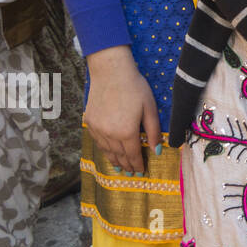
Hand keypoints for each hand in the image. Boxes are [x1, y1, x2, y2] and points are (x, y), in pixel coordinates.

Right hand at [83, 45, 161, 174]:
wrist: (111, 72)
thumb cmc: (135, 88)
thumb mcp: (150, 109)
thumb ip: (153, 132)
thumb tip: (156, 151)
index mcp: (126, 133)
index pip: (133, 155)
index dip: (137, 165)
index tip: (141, 172)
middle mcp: (109, 135)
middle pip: (119, 156)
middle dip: (126, 165)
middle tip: (131, 173)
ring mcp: (97, 129)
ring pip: (106, 151)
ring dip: (114, 160)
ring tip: (120, 167)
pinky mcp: (89, 122)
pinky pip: (97, 141)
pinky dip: (104, 149)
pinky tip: (108, 151)